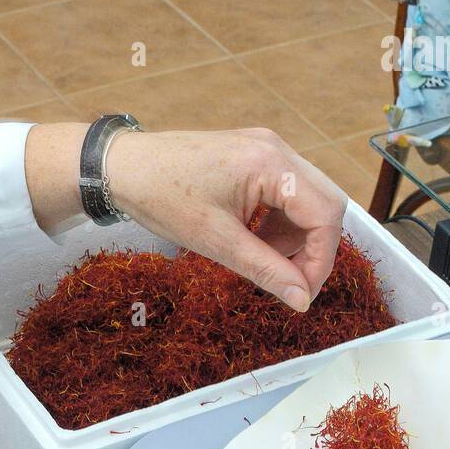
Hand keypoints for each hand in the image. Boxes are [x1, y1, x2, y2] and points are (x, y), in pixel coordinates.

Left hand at [105, 127, 346, 311]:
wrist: (123, 168)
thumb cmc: (163, 198)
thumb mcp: (217, 243)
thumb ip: (266, 270)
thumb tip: (301, 300)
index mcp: (270, 163)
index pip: (326, 213)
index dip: (322, 259)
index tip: (303, 293)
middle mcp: (276, 149)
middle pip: (326, 203)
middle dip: (313, 248)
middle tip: (290, 281)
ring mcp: (266, 149)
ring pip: (307, 200)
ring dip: (294, 238)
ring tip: (261, 259)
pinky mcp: (254, 156)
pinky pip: (286, 193)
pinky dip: (278, 223)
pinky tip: (253, 240)